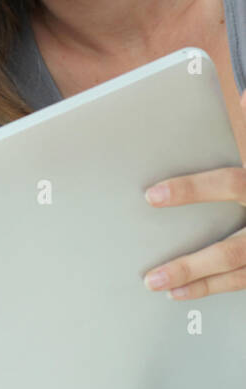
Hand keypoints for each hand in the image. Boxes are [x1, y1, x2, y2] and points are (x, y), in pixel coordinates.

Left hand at [142, 165, 245, 299]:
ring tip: (163, 287)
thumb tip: (244, 96)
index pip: (231, 184)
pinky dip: (219, 286)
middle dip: (191, 266)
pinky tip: (189, 291)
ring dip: (202, 284)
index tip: (151, 196)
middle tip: (153, 277)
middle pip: (233, 251)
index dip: (192, 190)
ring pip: (241, 273)